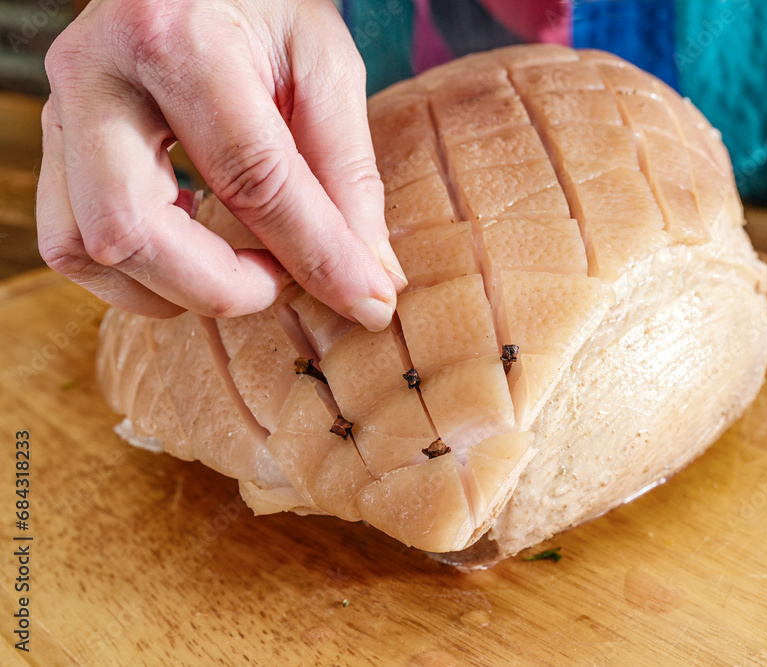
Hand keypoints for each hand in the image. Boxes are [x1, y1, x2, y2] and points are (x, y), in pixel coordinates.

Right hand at [37, 0, 405, 329]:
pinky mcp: (54, 138)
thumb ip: (349, 175)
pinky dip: (137, 270)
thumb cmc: (268, 7)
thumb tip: (371, 279)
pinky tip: (194, 247)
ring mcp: (61, 107)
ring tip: (242, 268)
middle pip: (132, 230)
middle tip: (283, 283)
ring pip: (86, 248)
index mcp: (180, 38)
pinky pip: (69, 241)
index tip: (366, 301)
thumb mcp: (326, 68)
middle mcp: (98, 73)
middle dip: (221, 288)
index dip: (315, 255)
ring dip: (172, 288)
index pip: (251, 178)